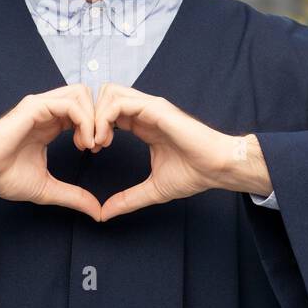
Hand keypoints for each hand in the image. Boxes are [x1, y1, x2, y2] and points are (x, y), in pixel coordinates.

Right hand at [0, 84, 106, 220]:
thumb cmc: (4, 178)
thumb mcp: (48, 188)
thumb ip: (74, 196)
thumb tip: (97, 212)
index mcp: (50, 124)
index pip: (83, 109)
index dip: (96, 126)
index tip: (96, 150)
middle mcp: (46, 110)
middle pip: (85, 95)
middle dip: (99, 117)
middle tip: (98, 145)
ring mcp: (40, 106)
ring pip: (81, 93)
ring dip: (93, 118)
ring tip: (90, 144)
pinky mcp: (33, 107)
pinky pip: (70, 104)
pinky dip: (84, 121)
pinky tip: (82, 142)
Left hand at [93, 84, 271, 221]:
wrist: (217, 168)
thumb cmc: (193, 174)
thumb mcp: (152, 190)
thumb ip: (127, 199)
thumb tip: (104, 214)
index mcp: (143, 124)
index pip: (109, 111)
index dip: (95, 127)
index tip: (91, 149)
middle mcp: (144, 111)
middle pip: (104, 95)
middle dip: (90, 117)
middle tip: (89, 144)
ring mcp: (150, 107)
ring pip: (108, 92)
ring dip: (96, 116)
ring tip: (97, 142)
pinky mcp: (155, 108)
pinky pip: (119, 102)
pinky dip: (105, 118)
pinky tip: (105, 140)